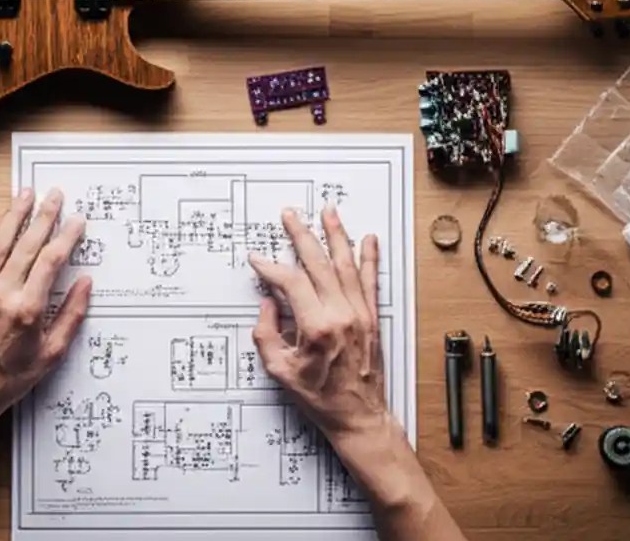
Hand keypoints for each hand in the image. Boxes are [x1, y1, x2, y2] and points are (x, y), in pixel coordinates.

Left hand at [0, 188, 91, 426]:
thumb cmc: (11, 378)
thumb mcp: (52, 354)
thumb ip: (71, 315)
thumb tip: (85, 283)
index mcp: (27, 309)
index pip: (51, 261)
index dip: (66, 237)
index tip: (77, 221)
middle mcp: (1, 294)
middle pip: (27, 245)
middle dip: (44, 217)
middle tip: (55, 196)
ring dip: (14, 215)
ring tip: (26, 194)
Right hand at [249, 205, 390, 452]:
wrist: (359, 416)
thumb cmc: (321, 399)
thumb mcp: (280, 371)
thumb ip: (267, 335)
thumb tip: (267, 307)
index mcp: (317, 328)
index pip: (291, 284)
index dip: (271, 268)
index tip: (258, 260)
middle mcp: (341, 315)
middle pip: (319, 264)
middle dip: (302, 235)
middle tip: (290, 214)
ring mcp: (359, 314)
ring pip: (346, 265)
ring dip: (336, 235)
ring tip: (329, 212)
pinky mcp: (371, 318)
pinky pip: (370, 282)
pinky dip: (370, 259)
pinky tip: (369, 240)